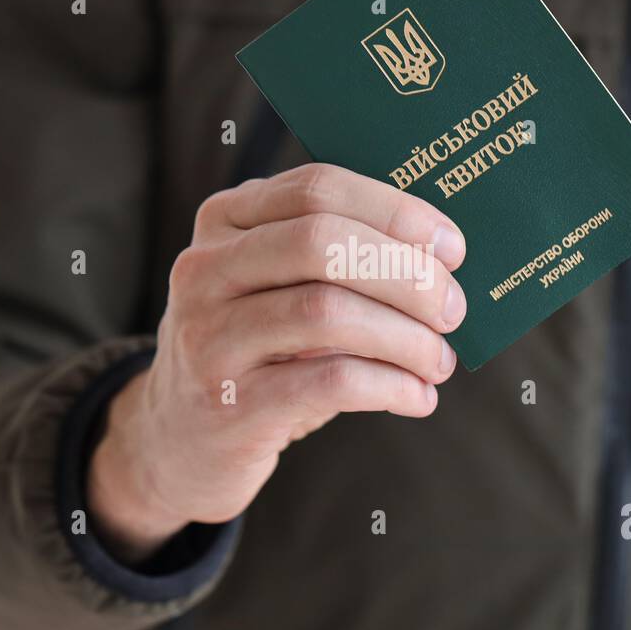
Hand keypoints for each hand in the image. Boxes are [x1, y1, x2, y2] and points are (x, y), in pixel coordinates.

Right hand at [87, 163, 466, 562]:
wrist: (177, 439)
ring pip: (328, 312)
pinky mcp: (231, 404)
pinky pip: (330, 381)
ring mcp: (210, 337)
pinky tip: (417, 398)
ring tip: (440, 361)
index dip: (395, 211)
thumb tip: (440, 257)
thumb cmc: (255, 349)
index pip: (317, 189)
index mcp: (224, 220)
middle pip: (322, 243)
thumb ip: (334, 258)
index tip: (451, 247)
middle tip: (453, 309)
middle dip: (406, 274)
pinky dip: (391, 386)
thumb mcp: (273, 286)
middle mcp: (205, 269)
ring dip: (406, 338)